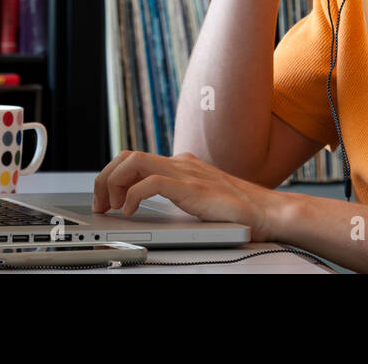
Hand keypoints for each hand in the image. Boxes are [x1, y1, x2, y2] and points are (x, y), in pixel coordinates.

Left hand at [92, 150, 283, 241]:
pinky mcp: (191, 187)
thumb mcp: (199, 198)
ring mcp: (186, 173)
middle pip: (127, 155)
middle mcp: (180, 163)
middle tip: (99, 204)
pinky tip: (130, 211)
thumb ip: (179, 194)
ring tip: (110, 206)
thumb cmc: (238, 210)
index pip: (135, 158)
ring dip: (112, 183)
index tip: (103, 199)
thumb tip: (149, 204)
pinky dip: (133, 195)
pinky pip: (151, 182)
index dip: (112, 176)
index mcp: (181, 164)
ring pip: (133, 162)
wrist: (268, 211)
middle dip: (104, 177)